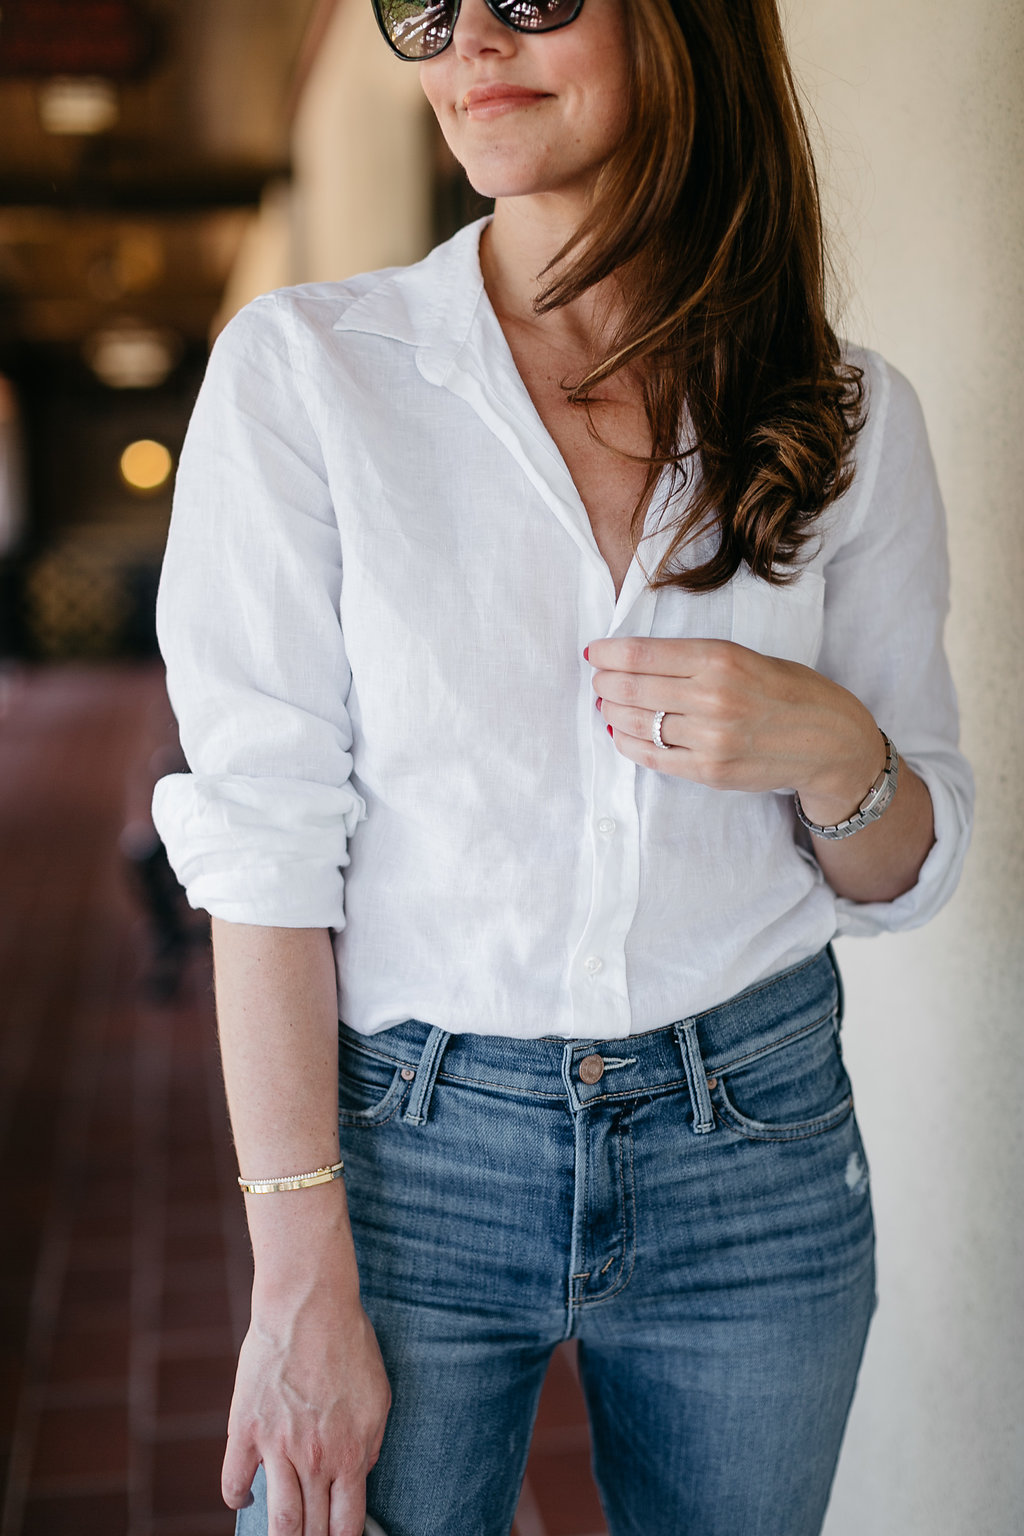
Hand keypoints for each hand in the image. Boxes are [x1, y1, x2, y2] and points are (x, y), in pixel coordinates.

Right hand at [221, 1277, 390, 1535]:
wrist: (309, 1304)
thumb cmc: (349, 1344)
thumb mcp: (378, 1397)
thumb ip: (371, 1443)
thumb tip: (361, 1473)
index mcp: (351, 1453)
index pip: (346, 1524)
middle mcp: (315, 1458)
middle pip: (309, 1530)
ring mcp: (277, 1446)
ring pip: (276, 1521)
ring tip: (281, 1534)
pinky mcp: (246, 1429)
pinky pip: (233, 1482)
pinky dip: (237, 1498)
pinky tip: (245, 1496)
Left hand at [587, 635, 884, 822]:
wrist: (831, 742)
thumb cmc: (790, 692)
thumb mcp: (748, 657)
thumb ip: (696, 660)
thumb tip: (635, 661)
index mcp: (722, 658)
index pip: (643, 654)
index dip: (608, 654)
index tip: (594, 654)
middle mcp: (713, 698)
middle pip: (632, 688)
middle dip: (605, 683)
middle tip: (597, 680)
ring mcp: (711, 739)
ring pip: (637, 724)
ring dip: (612, 712)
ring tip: (606, 704)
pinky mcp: (711, 771)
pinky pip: (653, 757)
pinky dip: (629, 743)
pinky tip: (621, 732)